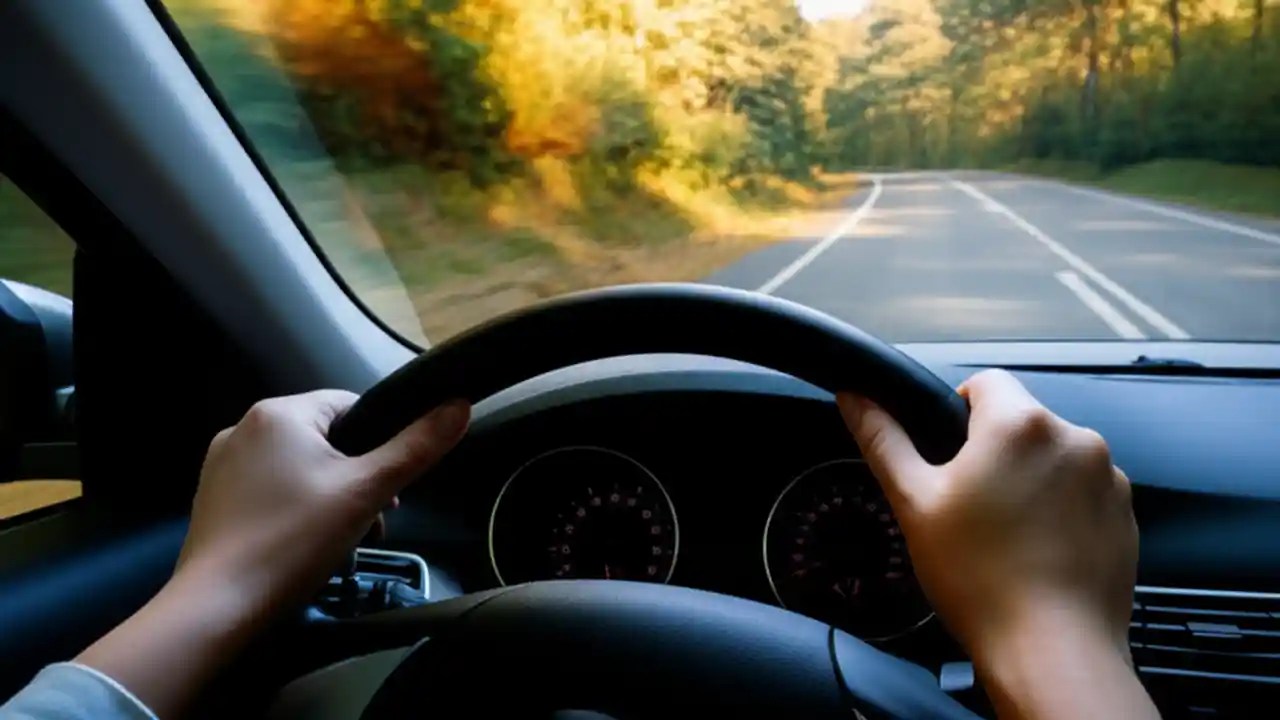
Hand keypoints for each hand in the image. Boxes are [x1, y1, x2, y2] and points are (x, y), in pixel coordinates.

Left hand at [177, 390, 469, 611]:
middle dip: (357, 476)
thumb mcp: (367, 492)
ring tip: (341, 538)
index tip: (391, 486)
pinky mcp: (212, 498)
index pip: (352, 406)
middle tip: (372, 520)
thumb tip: (459, 406)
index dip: (382, 442)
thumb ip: (417, 447)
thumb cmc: (295, 539)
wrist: (219, 605)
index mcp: (279, 412)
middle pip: (326, 439)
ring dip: (329, 496)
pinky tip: (303, 545)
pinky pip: (269, 490)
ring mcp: (222, 464)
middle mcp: (244, 427)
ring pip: (298, 467)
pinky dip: (294, 509)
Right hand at [838, 370, 1152, 718]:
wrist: (1051, 649)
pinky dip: (1061, 510)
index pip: (984, 383)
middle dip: (994, 452)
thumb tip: (855, 398)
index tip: (947, 456)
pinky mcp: (1125, 514)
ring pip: (1053, 458)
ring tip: (1005, 535)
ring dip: (1031, 480)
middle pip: (1021, 422)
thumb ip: (882, 440)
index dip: (957, 412)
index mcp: (1019, 424)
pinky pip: (1084, 493)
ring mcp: (1108, 477)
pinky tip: (1037, 551)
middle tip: (968, 505)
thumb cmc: (980, 578)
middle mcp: (1074, 438)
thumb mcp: (914, 503)